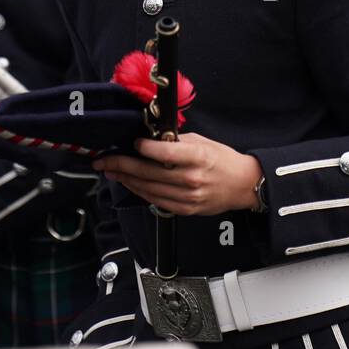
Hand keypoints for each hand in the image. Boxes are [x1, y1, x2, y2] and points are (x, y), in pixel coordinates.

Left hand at [92, 133, 261, 215]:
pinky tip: (131, 184)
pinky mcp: (186, 209)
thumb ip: (177, 141)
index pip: (164, 153)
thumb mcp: (203, 142)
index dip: (143, 149)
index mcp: (198, 157)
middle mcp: (192, 178)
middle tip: (105, 161)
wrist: (243, 185)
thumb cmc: (223, 160)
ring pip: (148, 189)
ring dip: (126, 180)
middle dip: (122, 166)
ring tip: (112, 171)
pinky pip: (156, 201)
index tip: (131, 143)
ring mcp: (188, 196)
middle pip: (149, 173)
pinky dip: (141, 192)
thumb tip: (151, 139)